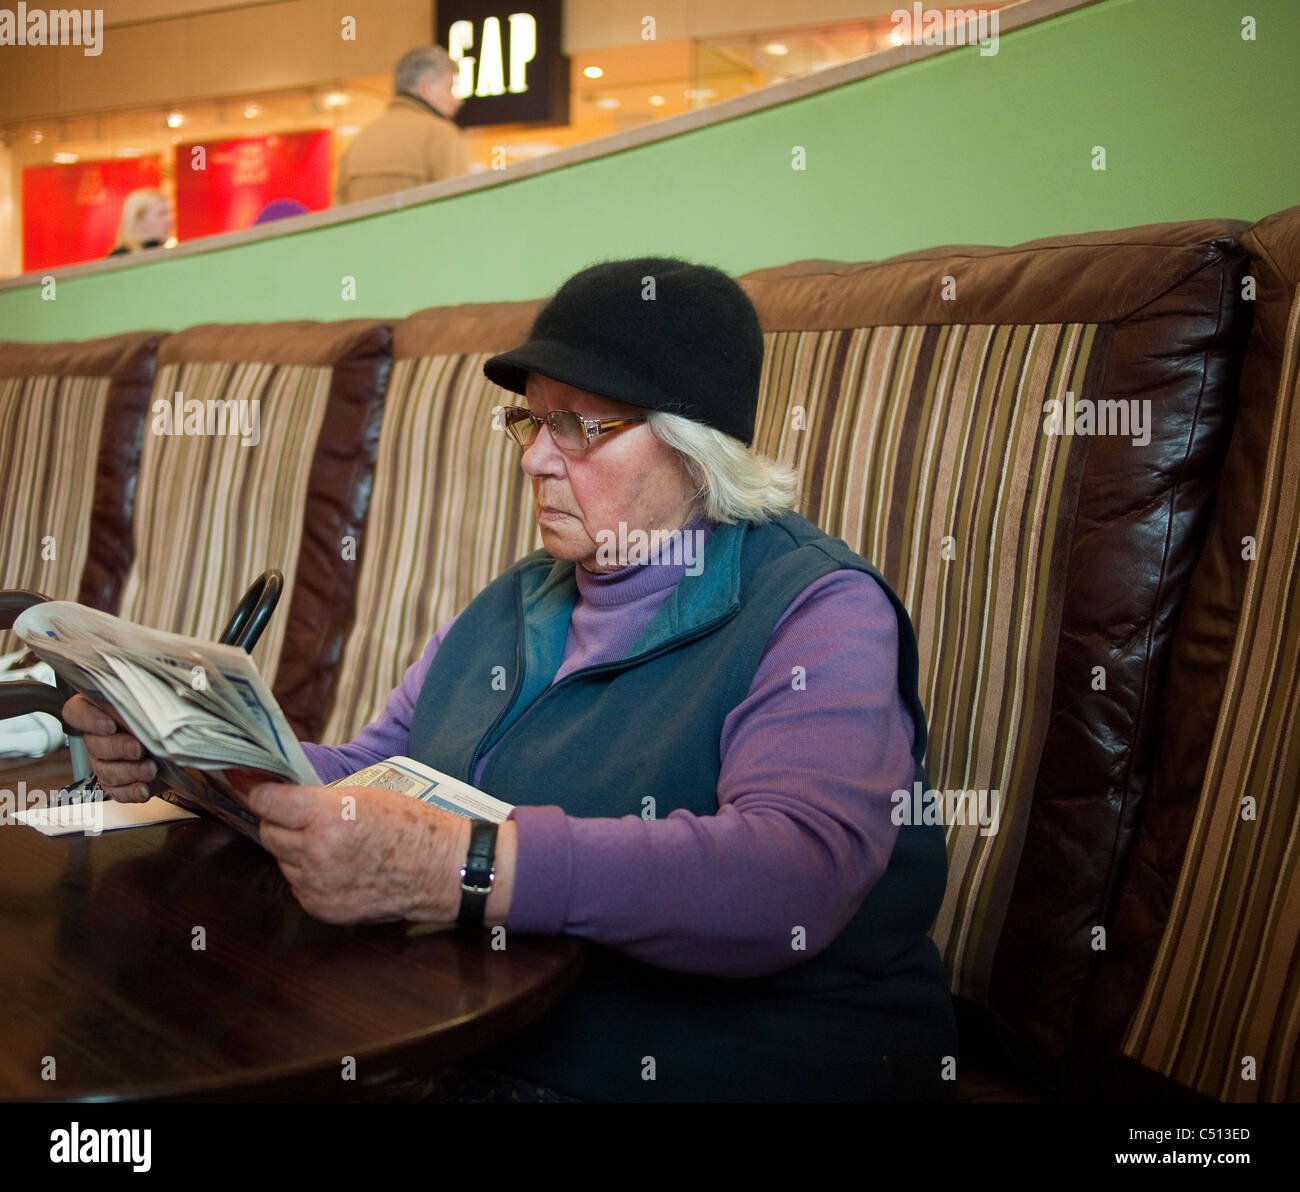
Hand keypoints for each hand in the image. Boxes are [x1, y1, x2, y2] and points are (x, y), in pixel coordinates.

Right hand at [62, 694, 155, 801]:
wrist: (181, 748)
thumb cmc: (165, 719)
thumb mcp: (158, 703)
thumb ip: (148, 700)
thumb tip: (152, 699)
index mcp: (101, 710)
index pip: (76, 711)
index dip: (87, 719)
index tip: (110, 726)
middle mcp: (97, 737)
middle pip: (94, 744)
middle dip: (118, 748)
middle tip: (139, 749)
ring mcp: (104, 762)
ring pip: (105, 769)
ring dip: (129, 771)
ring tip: (151, 769)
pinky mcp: (117, 784)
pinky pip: (116, 791)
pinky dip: (130, 791)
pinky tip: (144, 789)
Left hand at [246, 782, 470, 924]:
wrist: (442, 869)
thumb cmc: (412, 825)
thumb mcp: (364, 795)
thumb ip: (319, 798)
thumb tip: (282, 796)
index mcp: (327, 816)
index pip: (267, 802)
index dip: (261, 792)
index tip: (258, 788)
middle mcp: (316, 852)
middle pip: (269, 833)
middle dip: (279, 821)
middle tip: (298, 815)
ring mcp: (318, 885)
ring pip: (283, 861)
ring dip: (295, 850)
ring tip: (329, 843)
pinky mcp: (323, 908)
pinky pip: (299, 885)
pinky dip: (309, 875)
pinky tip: (337, 866)